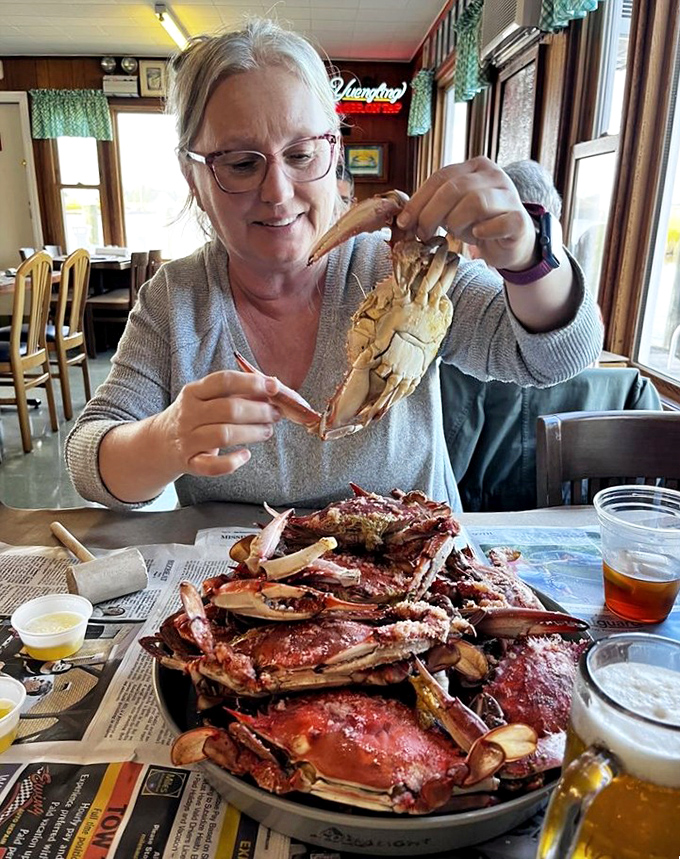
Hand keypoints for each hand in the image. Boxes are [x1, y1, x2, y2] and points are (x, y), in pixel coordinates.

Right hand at [155, 370, 279, 476]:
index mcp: (193, 392)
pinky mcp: (190, 463)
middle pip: (228, 409)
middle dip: (258, 411)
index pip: (224, 381)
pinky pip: (212, 466)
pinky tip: (245, 455)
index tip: (273, 387)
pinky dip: (232, 462)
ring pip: (223, 435)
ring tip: (267, 430)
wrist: (160, 443)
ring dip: (252, 433)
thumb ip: (238, 393)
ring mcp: (187, 439)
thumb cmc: (195, 416)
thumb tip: (274, 388)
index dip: (251, 383)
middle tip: (276, 414)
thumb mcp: (207, 398)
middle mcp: (188, 414)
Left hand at [396, 156, 536, 270]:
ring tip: (455, 234)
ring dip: (457, 222)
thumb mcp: (452, 210)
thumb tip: (404, 218)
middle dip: (431, 213)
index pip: (441, 177)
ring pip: (476, 202)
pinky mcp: (519, 219)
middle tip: (423, 233)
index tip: (404, 222)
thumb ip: (433, 206)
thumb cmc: (478, 224)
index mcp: (475, 167)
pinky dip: (484, 231)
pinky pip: (499, 223)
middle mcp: (494, 176)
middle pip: (455, 188)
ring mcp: (509, 196)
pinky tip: (477, 235)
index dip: (419, 200)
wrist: (511, 242)